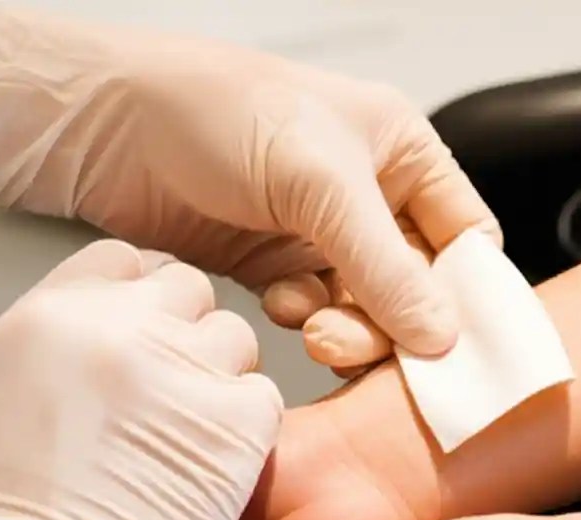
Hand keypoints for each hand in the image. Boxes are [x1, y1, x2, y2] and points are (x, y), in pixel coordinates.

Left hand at [0, 1, 497, 360]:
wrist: (113, 125)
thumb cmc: (218, 113)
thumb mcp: (318, 183)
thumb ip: (383, 265)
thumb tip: (440, 335)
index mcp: (399, 150)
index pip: (465, 236)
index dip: (466, 293)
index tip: (456, 346)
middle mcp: (365, 193)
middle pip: (415, 285)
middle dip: (393, 322)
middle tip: (355, 340)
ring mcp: (315, 231)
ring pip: (361, 307)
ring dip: (343, 328)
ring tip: (310, 324)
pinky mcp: (269, 262)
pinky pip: (310, 310)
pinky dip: (300, 319)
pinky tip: (275, 304)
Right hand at [0, 240, 282, 519]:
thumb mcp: (1, 404)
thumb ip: (57, 355)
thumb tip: (91, 352)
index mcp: (46, 314)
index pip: (122, 260)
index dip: (138, 296)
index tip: (141, 333)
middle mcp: (115, 327)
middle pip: (185, 287)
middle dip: (183, 330)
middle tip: (171, 391)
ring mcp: (180, 370)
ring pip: (233, 337)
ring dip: (219, 377)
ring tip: (185, 439)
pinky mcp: (234, 423)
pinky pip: (262, 396)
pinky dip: (245, 429)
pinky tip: (208, 470)